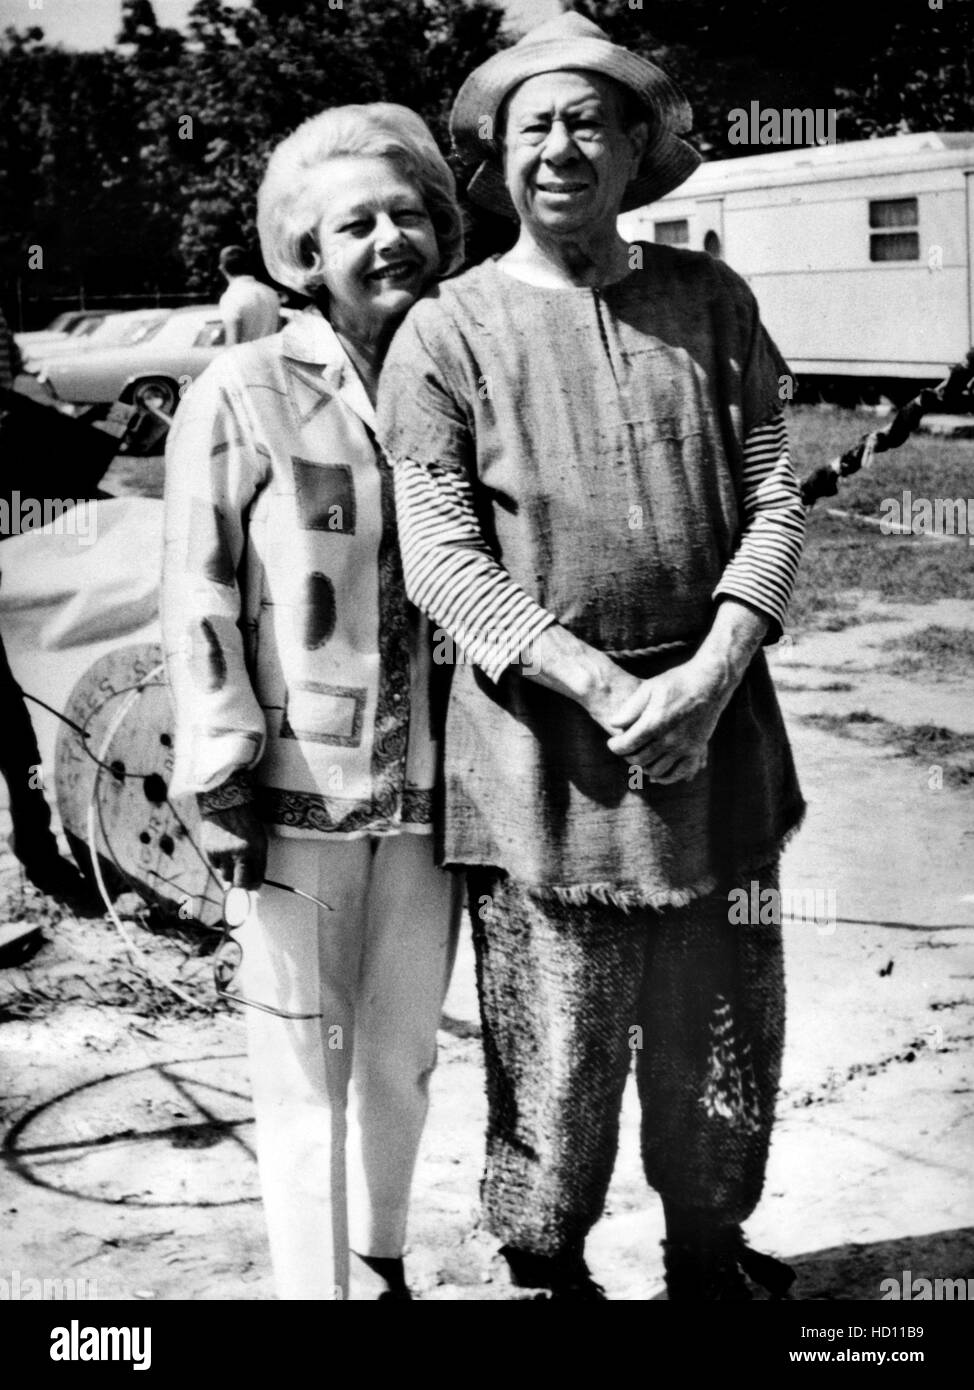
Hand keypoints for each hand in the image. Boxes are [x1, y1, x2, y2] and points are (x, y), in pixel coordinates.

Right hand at [199, 802, 266, 888]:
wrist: (225, 803)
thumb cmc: (245, 820)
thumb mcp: (258, 837)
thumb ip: (257, 858)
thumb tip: (252, 878)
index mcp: (257, 849)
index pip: (258, 877)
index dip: (255, 884)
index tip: (253, 885)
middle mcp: (241, 853)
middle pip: (241, 884)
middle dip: (242, 886)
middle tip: (241, 882)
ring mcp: (224, 852)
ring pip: (226, 876)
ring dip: (229, 871)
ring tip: (231, 858)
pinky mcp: (210, 850)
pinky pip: (215, 866)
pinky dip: (219, 862)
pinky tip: (221, 850)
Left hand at [605, 654, 729, 783]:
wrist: (709, 682)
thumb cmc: (676, 682)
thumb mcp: (648, 688)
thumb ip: (630, 708)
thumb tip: (613, 724)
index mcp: (654, 723)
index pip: (627, 745)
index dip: (615, 747)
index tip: (612, 743)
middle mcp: (669, 739)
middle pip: (639, 759)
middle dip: (627, 756)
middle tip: (625, 750)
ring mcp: (684, 746)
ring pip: (656, 769)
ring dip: (643, 767)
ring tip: (639, 757)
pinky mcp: (696, 749)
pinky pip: (679, 772)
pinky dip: (666, 777)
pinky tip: (656, 774)